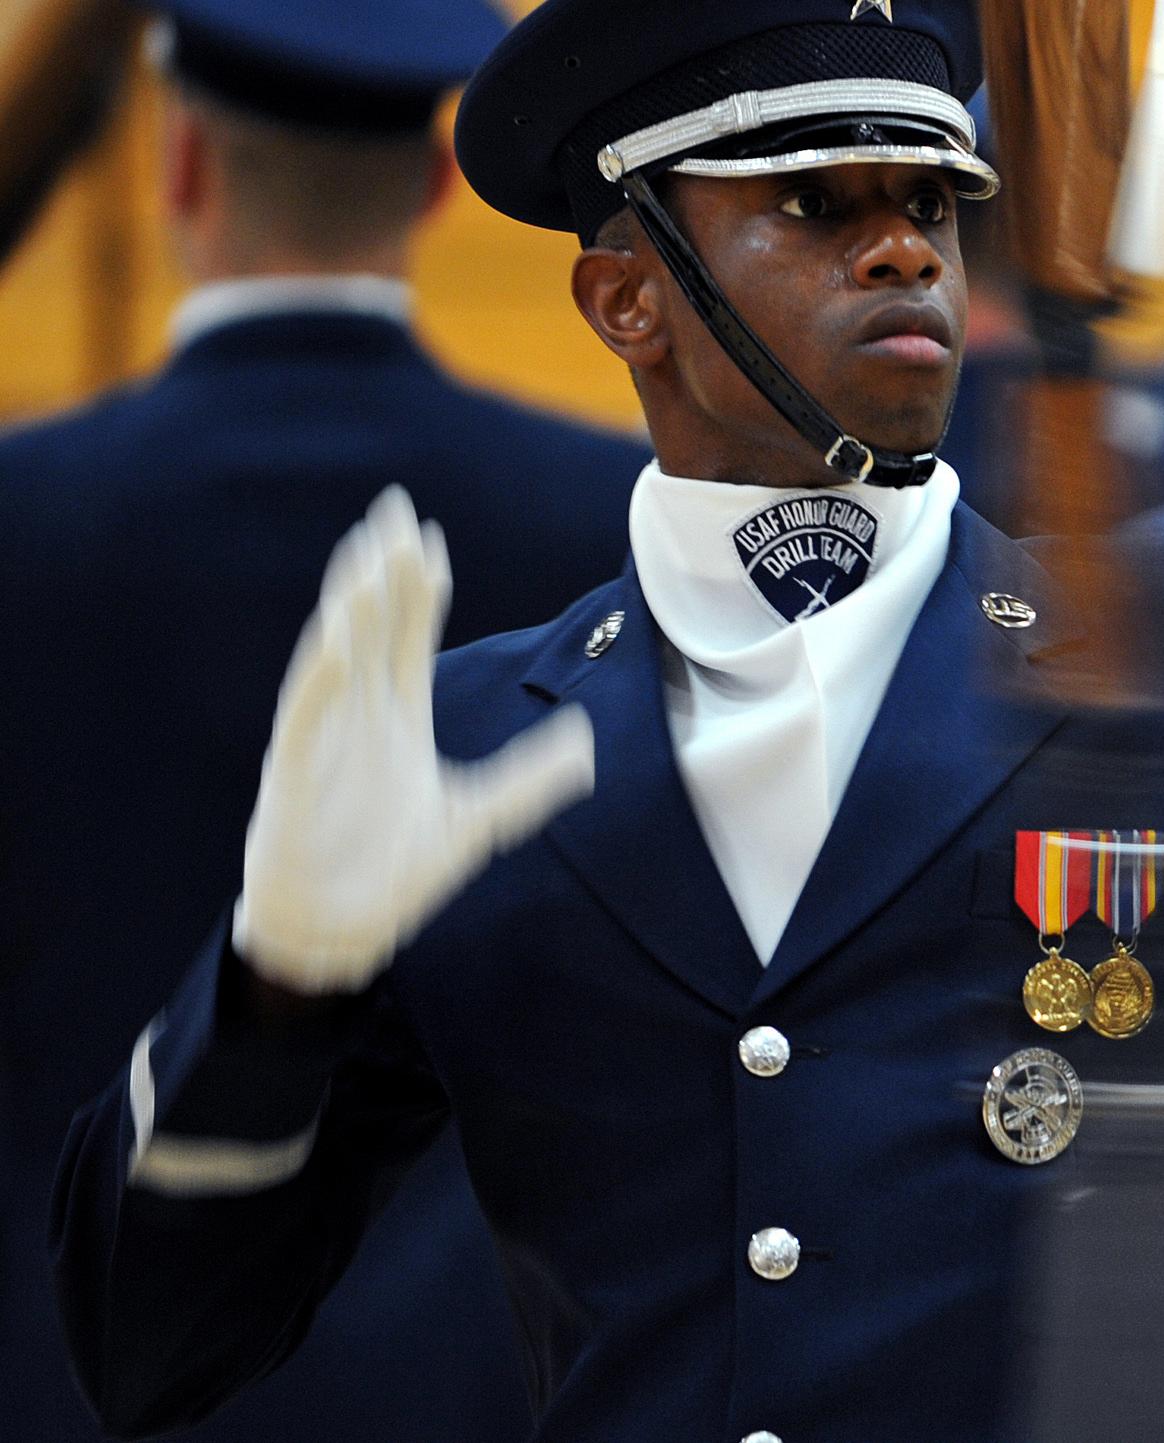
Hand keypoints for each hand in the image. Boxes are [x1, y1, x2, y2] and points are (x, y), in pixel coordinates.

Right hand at [232, 487, 595, 993]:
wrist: (341, 931)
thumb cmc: (394, 872)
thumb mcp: (479, 821)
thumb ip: (529, 781)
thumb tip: (588, 746)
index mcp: (397, 722)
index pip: (408, 640)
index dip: (420, 591)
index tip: (430, 539)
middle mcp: (358, 720)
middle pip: (371, 630)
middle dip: (380, 573)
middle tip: (391, 511)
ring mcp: (325, 744)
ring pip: (335, 661)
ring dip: (349, 611)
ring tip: (365, 560)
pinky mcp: (296, 777)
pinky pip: (305, 718)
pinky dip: (319, 680)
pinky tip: (336, 642)